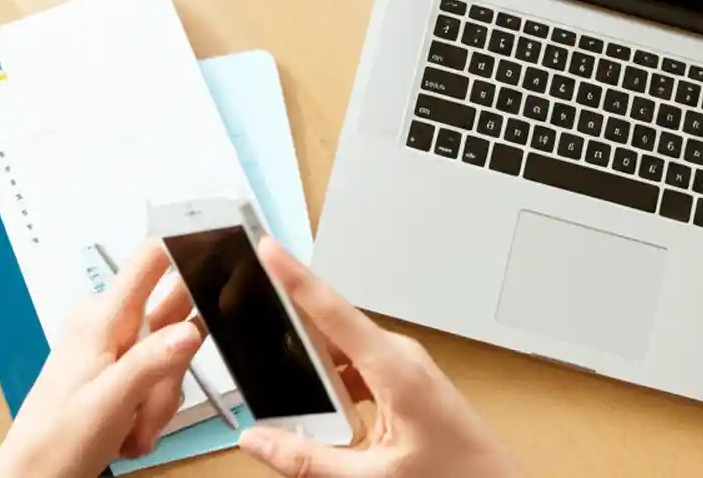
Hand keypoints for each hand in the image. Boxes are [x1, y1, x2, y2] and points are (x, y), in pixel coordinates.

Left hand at [0, 244, 202, 477]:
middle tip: (151, 402)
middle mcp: (112, 324)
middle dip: (176, 363)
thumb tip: (192, 331)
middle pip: (176, 315)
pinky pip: (166, 377)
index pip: (151, 258)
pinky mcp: (126, 369)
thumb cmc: (56, 441)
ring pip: (175, 354)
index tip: (226, 247)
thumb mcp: (109, 402)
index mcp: (102, 318)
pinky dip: (156, 408)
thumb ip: (152, 363)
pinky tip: (132, 428)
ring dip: (163, 396)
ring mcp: (120, 347)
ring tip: (134, 425)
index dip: (187, 246)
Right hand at [238, 239, 522, 477]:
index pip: (333, 311)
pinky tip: (314, 405)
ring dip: (310, 362)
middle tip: (249, 310)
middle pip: (332, 329)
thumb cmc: (454, 476)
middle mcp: (401, 358)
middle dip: (291, 323)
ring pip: (343, 353)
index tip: (270, 248)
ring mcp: (405, 369)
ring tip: (273, 370)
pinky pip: (357, 370)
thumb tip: (260, 441)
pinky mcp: (405, 383)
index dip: (296, 277)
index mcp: (396, 369)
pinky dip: (331, 381)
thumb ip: (308, 461)